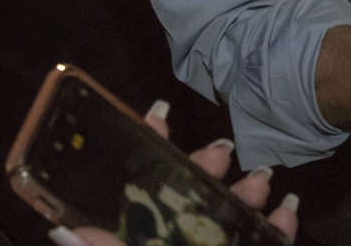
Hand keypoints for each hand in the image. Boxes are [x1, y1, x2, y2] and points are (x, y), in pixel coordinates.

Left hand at [54, 101, 299, 245]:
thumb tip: (62, 231)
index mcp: (139, 243)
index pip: (135, 192)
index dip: (143, 153)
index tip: (156, 117)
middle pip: (187, 199)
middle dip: (206, 168)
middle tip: (222, 152)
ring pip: (229, 220)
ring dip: (246, 194)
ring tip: (261, 180)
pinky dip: (279, 231)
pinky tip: (288, 213)